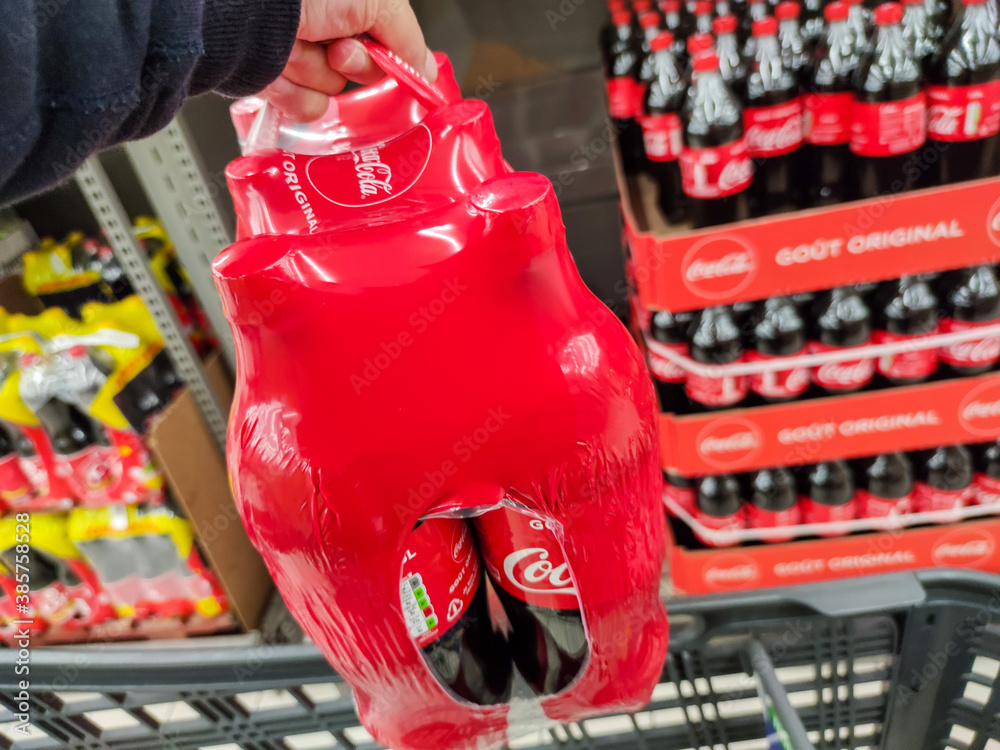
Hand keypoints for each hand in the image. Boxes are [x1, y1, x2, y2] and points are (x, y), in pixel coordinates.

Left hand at [263, 0, 436, 120]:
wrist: (244, 8)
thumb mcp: (378, 2)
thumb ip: (408, 39)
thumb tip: (428, 71)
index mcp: (347, 5)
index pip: (386, 46)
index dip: (391, 60)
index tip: (398, 71)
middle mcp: (323, 26)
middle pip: (362, 71)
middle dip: (353, 63)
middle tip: (337, 47)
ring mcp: (296, 53)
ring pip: (330, 91)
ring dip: (316, 73)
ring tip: (297, 45)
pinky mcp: (272, 79)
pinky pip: (302, 108)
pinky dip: (293, 92)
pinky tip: (279, 69)